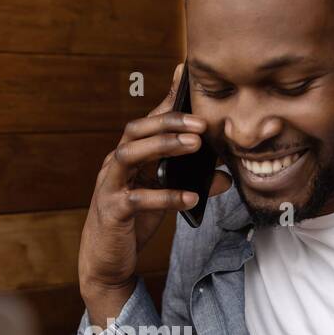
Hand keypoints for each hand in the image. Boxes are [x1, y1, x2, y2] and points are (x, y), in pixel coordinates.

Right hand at [78, 63, 231, 323]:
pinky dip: (166, 196)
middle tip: (202, 122)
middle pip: (136, 130)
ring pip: (130, 154)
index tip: (185, 73)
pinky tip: (191, 197)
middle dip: (169, 121)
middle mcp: (115, 165)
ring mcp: (110, 186)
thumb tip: (226, 177)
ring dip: (163, 146)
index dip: (166, 98)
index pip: (148, 122)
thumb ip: (191, 183)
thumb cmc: (133, 224)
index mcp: (128, 157)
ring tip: (196, 146)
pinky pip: (139, 198)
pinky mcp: (112, 211)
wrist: (107, 261)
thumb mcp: (165, 200)